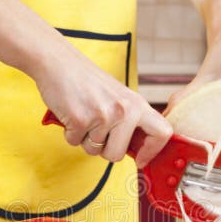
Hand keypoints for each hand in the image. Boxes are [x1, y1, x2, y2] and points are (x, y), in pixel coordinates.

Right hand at [33, 43, 171, 167]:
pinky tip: (70, 113)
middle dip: (103, 150)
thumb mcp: (118, 96)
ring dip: (84, 139)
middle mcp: (124, 110)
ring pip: (94, 150)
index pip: (162, 132)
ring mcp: (103, 116)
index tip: (141, 160)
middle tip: (95, 132)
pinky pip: (75, 142)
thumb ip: (129, 120)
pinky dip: (69, 132)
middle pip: (117, 154)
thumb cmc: (86, 81)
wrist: (58, 62)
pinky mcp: (81, 120)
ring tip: (82, 115)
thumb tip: (135, 150)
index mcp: (137, 103)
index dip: (152, 151)